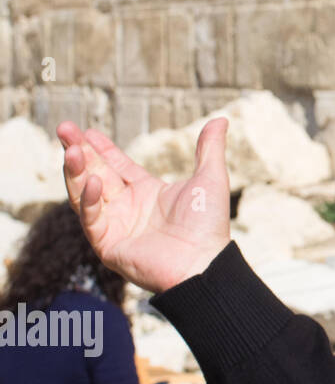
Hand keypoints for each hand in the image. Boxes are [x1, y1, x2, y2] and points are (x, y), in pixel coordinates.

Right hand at [58, 118, 231, 294]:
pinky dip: (89, 200)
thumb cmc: (208, 225)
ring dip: (77, 171)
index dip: (101, 148)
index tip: (85, 130)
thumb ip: (209, 148)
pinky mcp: (107, 245)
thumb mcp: (210, 178)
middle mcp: (127, 207)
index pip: (116, 165)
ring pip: (85, 194)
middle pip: (95, 174)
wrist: (204, 263)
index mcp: (147, 192)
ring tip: (72, 149)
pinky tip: (92, 181)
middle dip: (79, 151)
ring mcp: (115, 226)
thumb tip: (221, 119)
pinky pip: (91, 219)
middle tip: (64, 128)